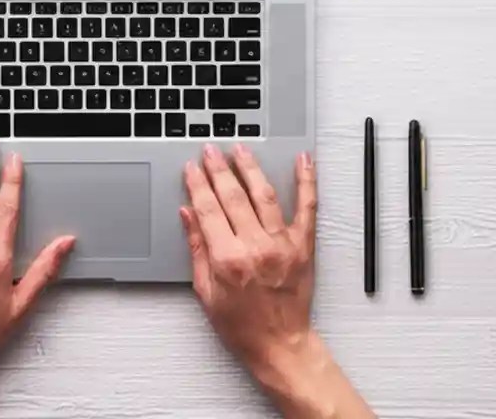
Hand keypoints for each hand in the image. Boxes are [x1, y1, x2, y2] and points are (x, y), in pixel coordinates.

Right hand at [181, 144, 372, 418]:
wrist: (279, 345)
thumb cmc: (241, 326)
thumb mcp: (205, 291)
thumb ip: (197, 248)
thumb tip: (188, 214)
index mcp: (227, 259)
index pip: (207, 209)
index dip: (197, 184)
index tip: (191, 168)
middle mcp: (255, 247)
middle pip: (232, 196)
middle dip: (218, 169)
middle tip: (210, 150)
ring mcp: (282, 245)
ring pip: (264, 195)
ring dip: (250, 168)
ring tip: (240, 149)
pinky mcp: (303, 246)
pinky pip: (307, 208)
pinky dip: (306, 181)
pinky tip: (302, 161)